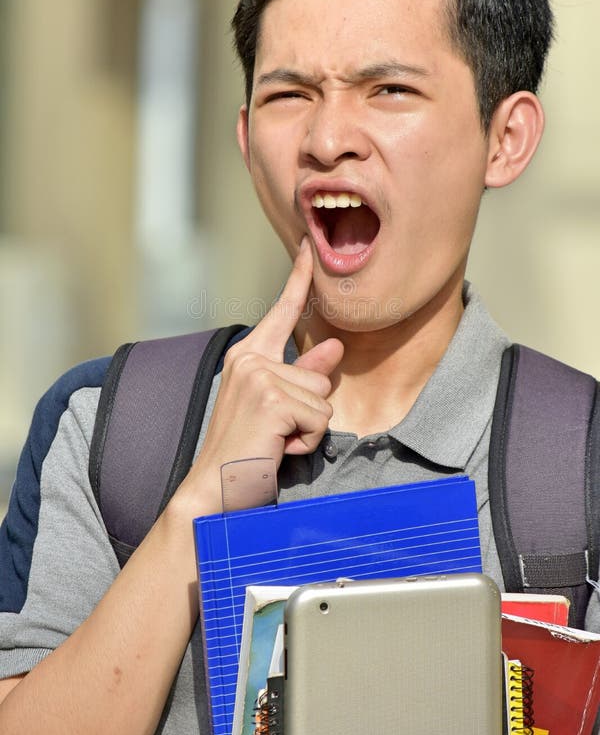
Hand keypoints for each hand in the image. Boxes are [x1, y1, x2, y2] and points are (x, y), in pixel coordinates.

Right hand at [179, 239, 343, 512]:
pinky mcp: (271, 398)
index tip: (309, 245)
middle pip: (319, 374)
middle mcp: (250, 359)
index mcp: (248, 355)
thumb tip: (334, 346)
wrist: (213, 490)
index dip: (299, 277)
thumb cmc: (244, 450)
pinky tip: (277, 448)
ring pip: (322, 398)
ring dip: (306, 429)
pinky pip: (319, 418)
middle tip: (273, 432)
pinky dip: (305, 442)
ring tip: (274, 441)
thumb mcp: (277, 407)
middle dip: (308, 411)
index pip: (282, 310)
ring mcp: (259, 376)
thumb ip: (304, 373)